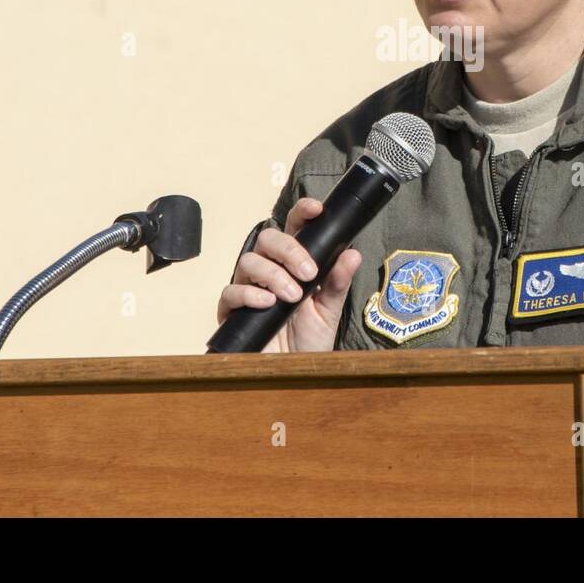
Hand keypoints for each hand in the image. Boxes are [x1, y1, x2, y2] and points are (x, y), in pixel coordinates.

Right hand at [216, 198, 362, 352]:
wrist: (293, 372)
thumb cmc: (309, 339)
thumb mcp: (329, 310)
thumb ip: (338, 282)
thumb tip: (353, 253)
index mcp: (294, 263)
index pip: (294, 228)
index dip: (301, 212)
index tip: (316, 210)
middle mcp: (269, 270)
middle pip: (268, 238)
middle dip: (289, 249)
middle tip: (308, 272)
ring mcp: (249, 288)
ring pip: (249, 260)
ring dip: (274, 275)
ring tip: (292, 297)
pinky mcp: (232, 310)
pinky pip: (231, 291)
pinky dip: (249, 293)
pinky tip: (267, 303)